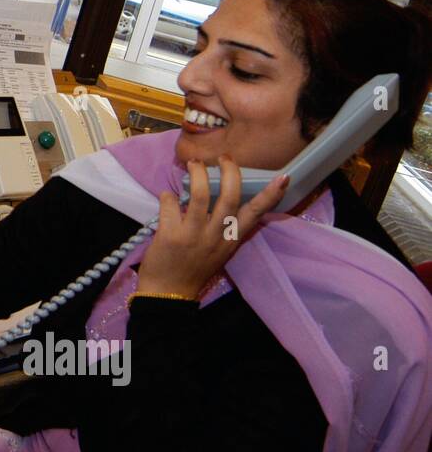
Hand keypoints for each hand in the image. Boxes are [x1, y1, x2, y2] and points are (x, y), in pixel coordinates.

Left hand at [135, 156, 288, 299]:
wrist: (169, 293)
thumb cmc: (193, 268)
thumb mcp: (219, 250)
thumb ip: (222, 226)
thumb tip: (221, 195)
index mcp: (231, 240)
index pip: (255, 214)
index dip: (270, 195)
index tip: (283, 177)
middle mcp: (216, 236)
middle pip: (230, 198)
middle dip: (230, 172)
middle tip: (224, 157)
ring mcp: (194, 235)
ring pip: (200, 195)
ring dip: (198, 174)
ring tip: (193, 164)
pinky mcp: (171, 235)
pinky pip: (169, 204)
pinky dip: (167, 196)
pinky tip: (167, 196)